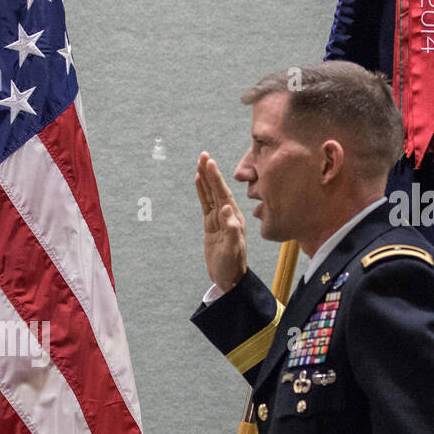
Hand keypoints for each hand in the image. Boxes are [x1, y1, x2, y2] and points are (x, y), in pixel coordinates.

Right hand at [195, 152, 246, 291]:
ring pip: (211, 194)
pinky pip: (206, 203)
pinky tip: (199, 181)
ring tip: (200, 162)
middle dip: (210, 172)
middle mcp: (228, 215)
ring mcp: (219, 219)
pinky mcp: (212, 224)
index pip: (223, 194)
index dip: (216, 179)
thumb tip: (225, 208)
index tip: (210, 164)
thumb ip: (231, 228)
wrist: (228, 278)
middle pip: (217, 189)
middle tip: (203, 155)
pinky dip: (202, 191)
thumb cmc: (231, 266)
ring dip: (206, 178)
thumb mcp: (232, 249)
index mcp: (234, 218)